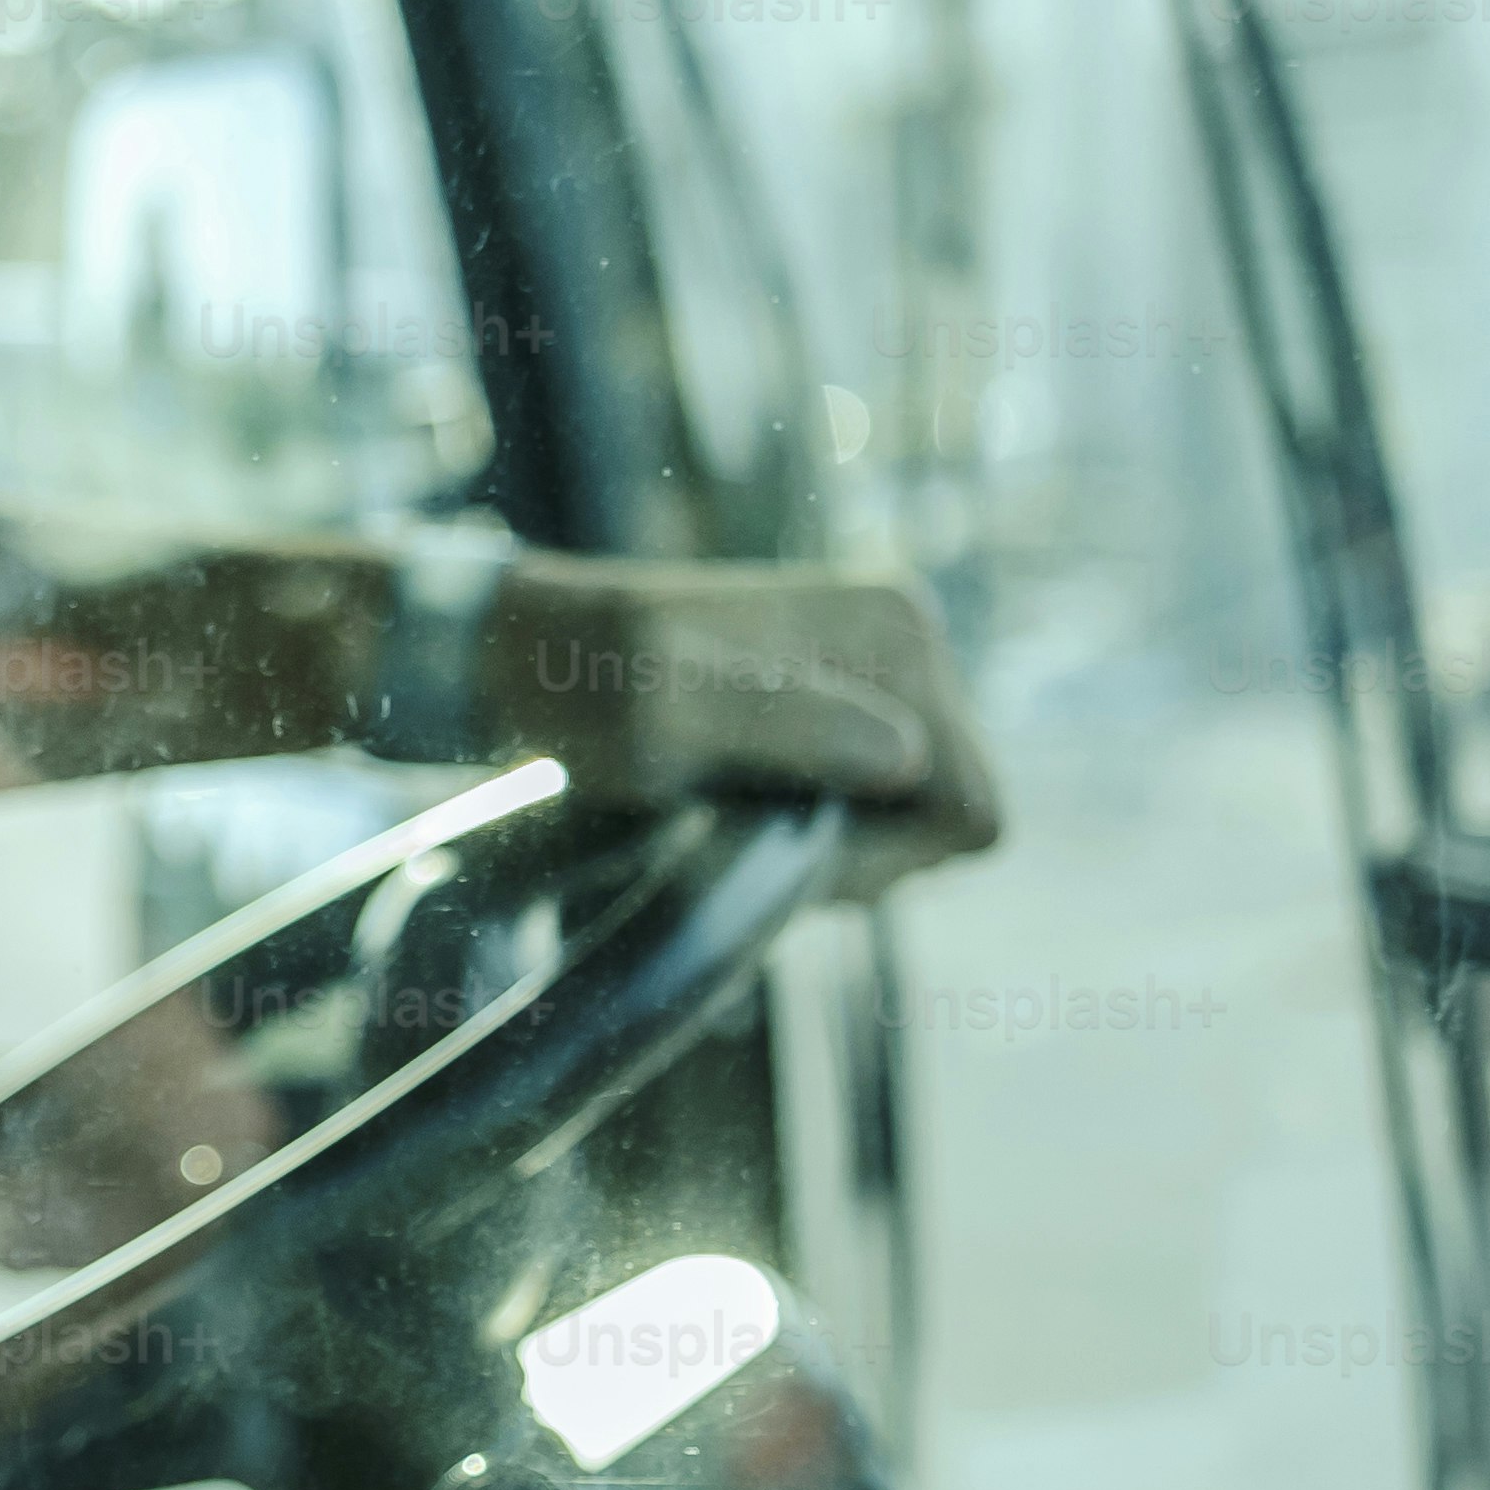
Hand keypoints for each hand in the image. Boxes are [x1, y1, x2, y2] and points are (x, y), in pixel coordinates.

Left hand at [477, 550, 1003, 895]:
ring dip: (830, 843)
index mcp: (896, 632)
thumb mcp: (665, 715)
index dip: (890, 857)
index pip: (971, 805)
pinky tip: (742, 808)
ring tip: (731, 813)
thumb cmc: (581, 689)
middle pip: (946, 814)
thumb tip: (906, 753)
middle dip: (860, 852)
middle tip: (744, 830)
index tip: (790, 842)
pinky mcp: (842, 703)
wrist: (518, 659)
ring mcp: (876, 671)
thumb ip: (785, 725)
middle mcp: (906, 640)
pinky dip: (815, 825)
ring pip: (908, 816)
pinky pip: (874, 801)